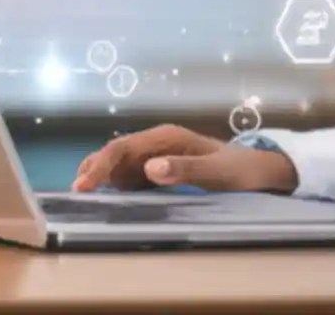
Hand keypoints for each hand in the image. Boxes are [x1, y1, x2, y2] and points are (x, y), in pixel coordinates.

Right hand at [71, 124, 298, 193]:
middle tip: (78, 193)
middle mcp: (156, 143)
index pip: (123, 147)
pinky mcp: (159, 170)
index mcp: (166, 137)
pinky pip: (130, 175)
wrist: (257, 170)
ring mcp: (156, 156)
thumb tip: (149, 168)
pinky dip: (113, 184)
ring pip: (118, 163)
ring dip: (99, 175)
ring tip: (82, 195)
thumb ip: (185, 169)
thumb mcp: (216, 172)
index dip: (101, 165)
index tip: (85, 185)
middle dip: (94, 169)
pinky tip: (103, 197)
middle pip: (115, 152)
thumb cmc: (238, 169)